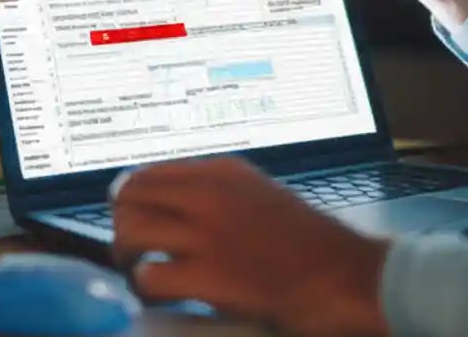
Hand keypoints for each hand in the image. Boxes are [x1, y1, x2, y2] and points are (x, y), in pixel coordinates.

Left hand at [111, 157, 390, 335]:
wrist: (344, 274)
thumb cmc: (306, 242)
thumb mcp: (258, 194)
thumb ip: (215, 192)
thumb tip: (165, 202)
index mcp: (220, 172)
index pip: (146, 173)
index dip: (130, 201)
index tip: (134, 221)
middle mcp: (208, 194)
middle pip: (128, 197)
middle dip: (123, 227)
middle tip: (134, 252)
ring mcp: (207, 234)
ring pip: (129, 232)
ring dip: (128, 258)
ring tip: (145, 274)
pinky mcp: (209, 275)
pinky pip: (148, 275)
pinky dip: (148, 288)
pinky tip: (165, 294)